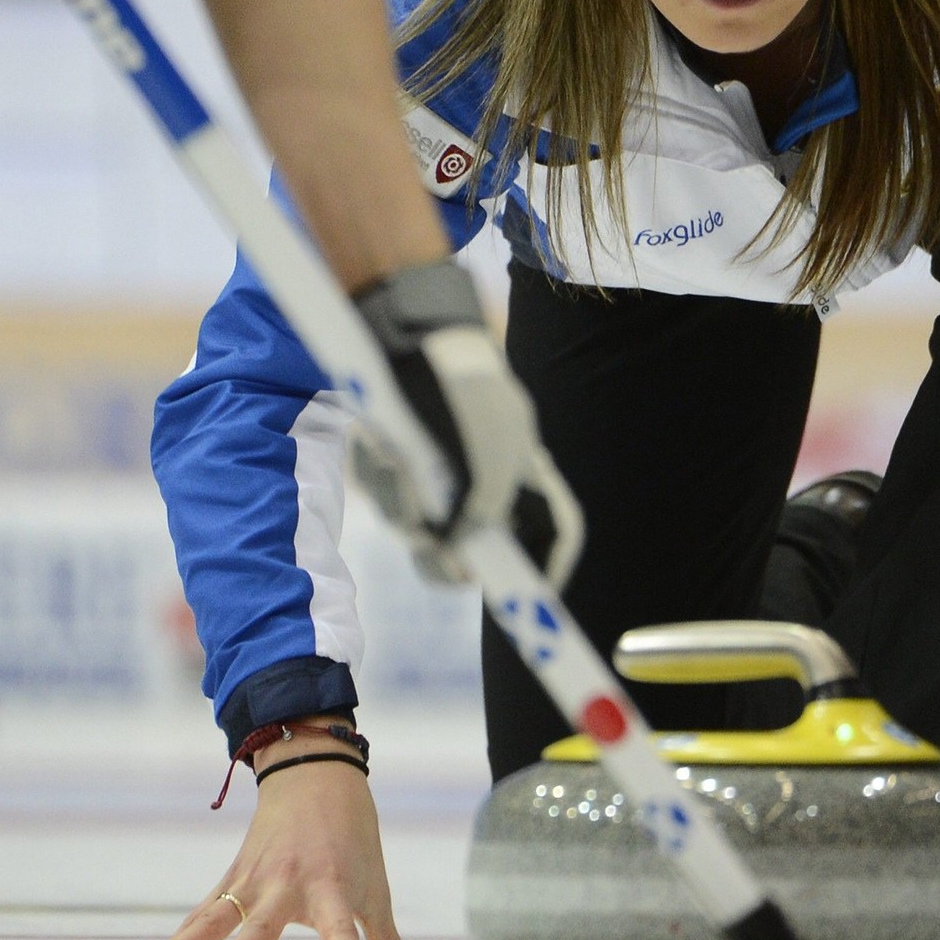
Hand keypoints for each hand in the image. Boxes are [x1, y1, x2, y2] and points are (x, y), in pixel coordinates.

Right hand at [142, 725, 428, 939]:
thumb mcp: (376, 889)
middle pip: (262, 924)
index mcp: (332, 888)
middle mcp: (288, 885)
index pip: (342, 928)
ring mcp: (253, 881)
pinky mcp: (232, 879)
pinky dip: (180, 937)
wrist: (315, 776)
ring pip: (214, 918)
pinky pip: (203, 913)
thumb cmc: (353, 839)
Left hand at [351, 260, 583, 584]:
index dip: (548, 572)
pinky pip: (394, 495)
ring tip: (402, 467)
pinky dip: (387, 484)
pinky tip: (384, 452)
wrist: (406, 335)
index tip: (527, 603)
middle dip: (452, 555)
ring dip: (410, 509)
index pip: (554, 532)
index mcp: (528, 472)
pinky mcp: (403, 457)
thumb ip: (484, 520)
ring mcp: (444, 467)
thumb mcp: (491, 467)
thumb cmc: (466, 397)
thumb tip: (455, 557)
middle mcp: (488, 474)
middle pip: (478, 545)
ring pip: (427, 523)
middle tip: (437, 558)